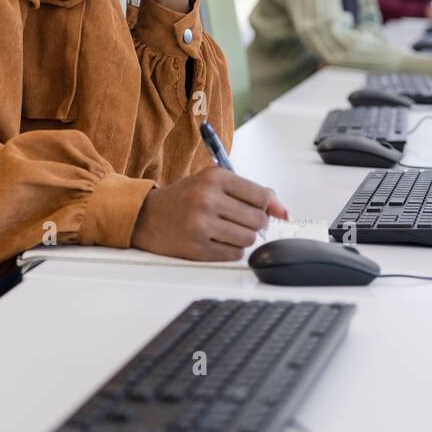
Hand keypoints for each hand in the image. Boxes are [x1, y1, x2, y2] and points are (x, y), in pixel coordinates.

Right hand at [132, 169, 288, 261]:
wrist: (148, 216)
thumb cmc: (186, 197)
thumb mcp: (214, 181)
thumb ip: (250, 191)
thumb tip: (283, 211)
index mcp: (215, 177)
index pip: (261, 196)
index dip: (268, 207)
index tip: (264, 211)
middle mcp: (208, 199)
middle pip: (257, 220)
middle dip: (256, 223)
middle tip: (242, 220)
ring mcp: (201, 225)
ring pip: (248, 239)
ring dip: (244, 238)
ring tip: (230, 230)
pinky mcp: (197, 248)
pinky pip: (234, 254)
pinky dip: (232, 250)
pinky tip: (219, 241)